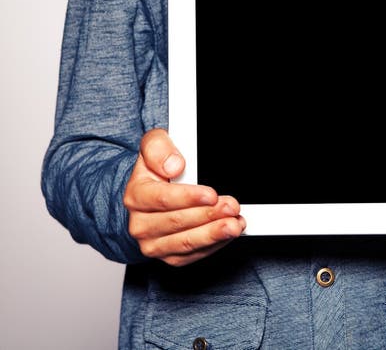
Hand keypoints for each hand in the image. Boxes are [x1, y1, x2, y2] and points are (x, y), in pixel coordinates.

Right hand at [123, 128, 245, 266]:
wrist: (149, 193)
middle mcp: (140, 224)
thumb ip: (159, 148)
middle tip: (231, 207)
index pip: (163, 199)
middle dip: (208, 215)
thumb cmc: (155, 167)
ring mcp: (153, 244)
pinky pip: (192, 255)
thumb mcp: (153, 144)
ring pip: (186, 243)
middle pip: (178, 222)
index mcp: (136, 196)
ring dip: (214, 234)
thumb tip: (174, 166)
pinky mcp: (169, 256)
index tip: (211, 194)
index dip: (189, 197)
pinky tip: (228, 233)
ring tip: (234, 224)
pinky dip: (213, 245)